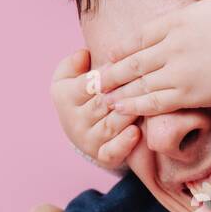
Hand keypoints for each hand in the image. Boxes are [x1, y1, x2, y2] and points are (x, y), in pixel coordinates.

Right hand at [51, 48, 141, 168]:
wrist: (84, 128)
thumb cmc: (83, 94)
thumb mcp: (70, 76)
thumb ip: (73, 63)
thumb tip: (83, 55)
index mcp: (65, 97)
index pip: (86, 84)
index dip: (107, 75)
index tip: (126, 64)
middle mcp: (74, 121)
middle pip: (101, 104)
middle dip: (122, 93)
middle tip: (145, 82)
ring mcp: (89, 140)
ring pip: (110, 126)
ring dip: (127, 115)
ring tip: (144, 104)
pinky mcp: (102, 156)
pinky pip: (111, 152)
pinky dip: (123, 144)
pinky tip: (136, 132)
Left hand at [96, 0, 210, 116]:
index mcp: (179, 20)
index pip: (142, 34)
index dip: (124, 46)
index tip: (111, 54)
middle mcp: (173, 46)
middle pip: (134, 60)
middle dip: (113, 72)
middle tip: (96, 81)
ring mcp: (179, 73)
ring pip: (140, 83)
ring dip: (118, 91)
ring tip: (102, 98)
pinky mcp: (189, 95)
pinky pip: (155, 102)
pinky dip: (136, 106)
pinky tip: (122, 109)